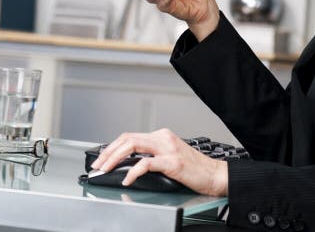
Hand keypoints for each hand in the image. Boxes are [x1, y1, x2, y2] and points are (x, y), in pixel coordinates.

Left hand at [89, 128, 228, 196]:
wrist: (216, 175)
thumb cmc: (195, 170)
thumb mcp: (170, 158)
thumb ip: (152, 156)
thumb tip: (128, 164)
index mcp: (162, 135)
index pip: (129, 136)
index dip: (112, 147)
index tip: (101, 159)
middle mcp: (163, 138)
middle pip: (127, 138)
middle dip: (108, 152)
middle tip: (98, 165)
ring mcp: (168, 148)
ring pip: (132, 145)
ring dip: (114, 158)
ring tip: (106, 170)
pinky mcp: (172, 162)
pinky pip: (146, 163)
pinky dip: (133, 171)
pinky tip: (127, 179)